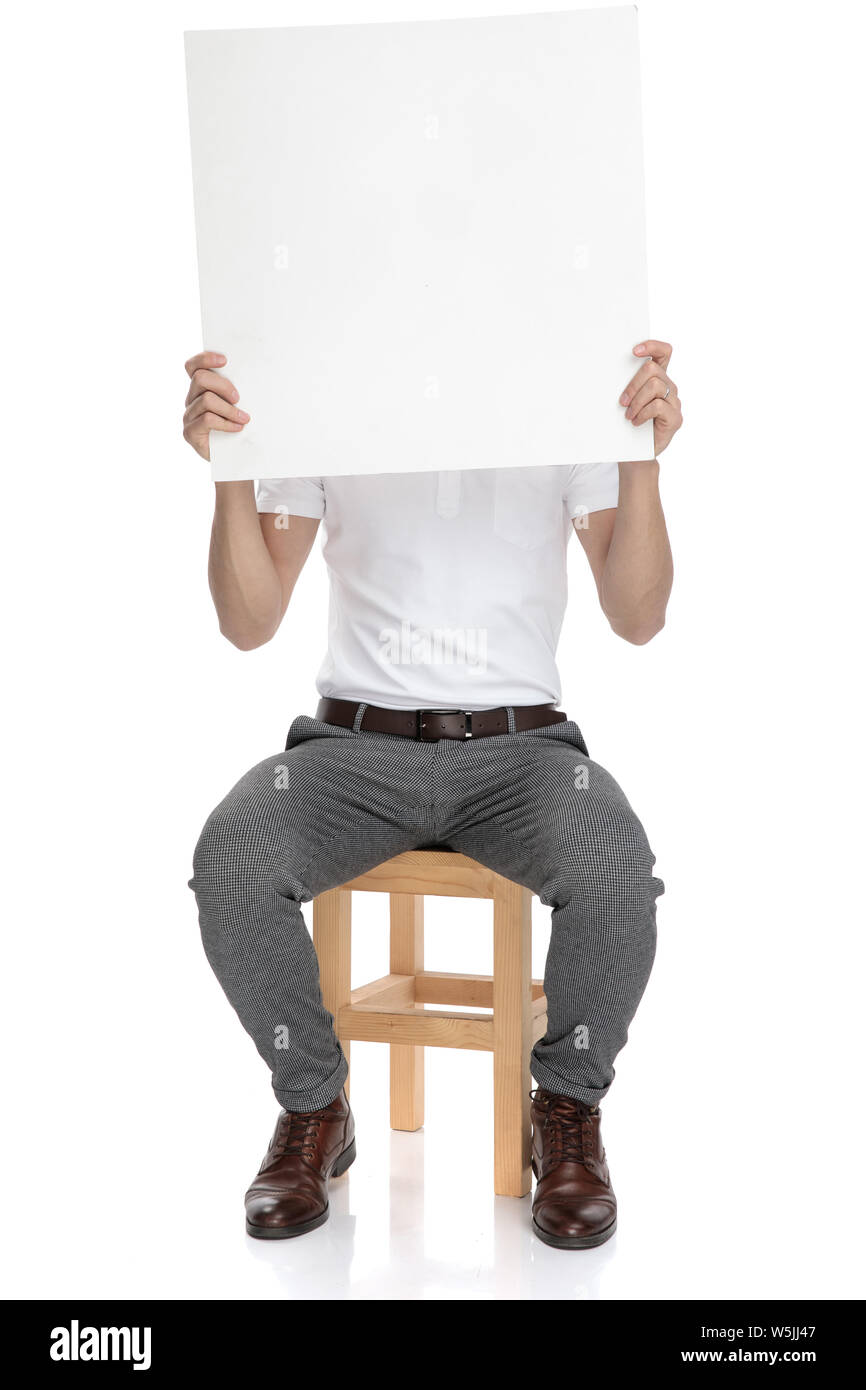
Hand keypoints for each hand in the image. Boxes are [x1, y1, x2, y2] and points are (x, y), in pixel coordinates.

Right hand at [183, 351, 249, 460]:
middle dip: (223, 385)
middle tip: (239, 398)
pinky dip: (226, 423)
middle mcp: (191, 400)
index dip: (205, 359)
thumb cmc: (237, 428)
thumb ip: (235, 392)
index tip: (225, 360)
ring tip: (244, 418)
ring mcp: (188, 416)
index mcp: (200, 389)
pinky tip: (237, 428)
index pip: (193, 366)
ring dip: (229, 409)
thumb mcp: (238, 406)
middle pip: (200, 379)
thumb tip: (252, 375)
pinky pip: (207, 420)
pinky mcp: (190, 432)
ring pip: (206, 400)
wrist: (234, 459)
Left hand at [619, 340, 681, 456]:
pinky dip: (643, 413)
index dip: (652, 346)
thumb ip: (625, 385)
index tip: (634, 351)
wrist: (636, 454)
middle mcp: (669, 387)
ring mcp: (674, 402)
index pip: (663, 352)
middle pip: (653, 369)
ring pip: (655, 386)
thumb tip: (604, 372)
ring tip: (628, 414)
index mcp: (658, 378)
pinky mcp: (675, 418)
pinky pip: (658, 406)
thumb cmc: (628, 425)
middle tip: (621, 401)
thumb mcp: (625, 401)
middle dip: (633, 384)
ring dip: (637, 400)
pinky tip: (635, 422)